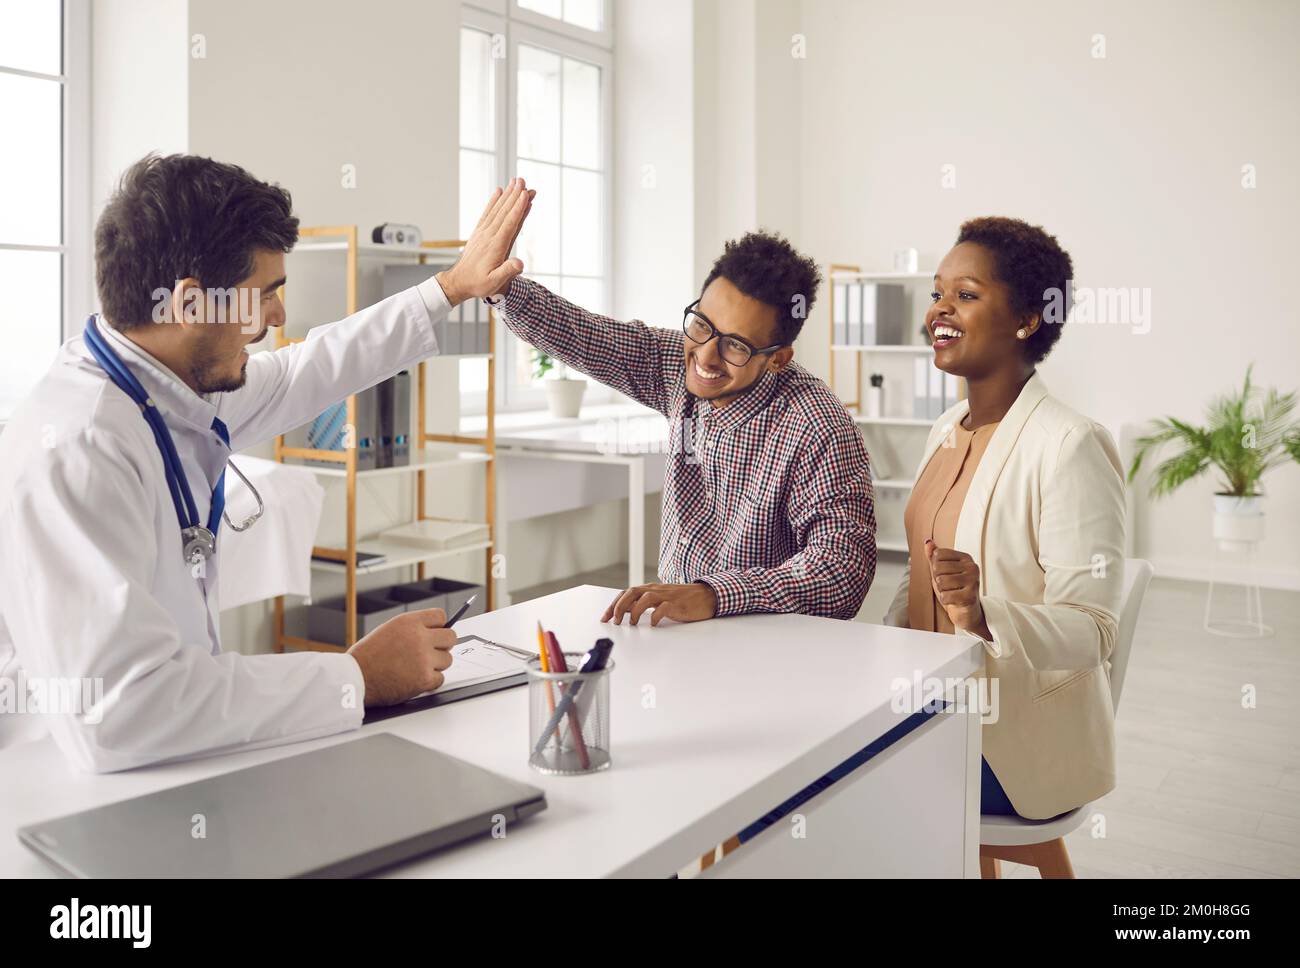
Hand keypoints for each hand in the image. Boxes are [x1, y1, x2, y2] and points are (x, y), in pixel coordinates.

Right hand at [347, 607, 456, 704]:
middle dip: (443, 645)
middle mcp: (419, 637)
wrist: (354, 679)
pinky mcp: (424, 679)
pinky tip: (415, 680)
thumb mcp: (388, 630)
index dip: (439, 626)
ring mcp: (423, 659)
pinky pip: (440, 679)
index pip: (441, 616)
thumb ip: (412, 629)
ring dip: (436, 665)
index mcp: (409, 622)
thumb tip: (435, 631)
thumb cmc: (367, 657)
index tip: (436, 633)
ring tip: (417, 668)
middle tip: (433, 652)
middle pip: (450, 637)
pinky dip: (430, 682)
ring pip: (447, 659)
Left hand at [436, 178, 535, 305]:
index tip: (526, 194)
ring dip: (507, 195)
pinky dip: (494, 201)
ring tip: (515, 181)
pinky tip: (499, 192)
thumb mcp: (494, 283)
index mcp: (495, 246)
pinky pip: (488, 213)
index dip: (518, 208)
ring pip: (497, 209)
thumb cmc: (478, 284)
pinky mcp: (479, 232)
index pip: (509, 223)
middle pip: (505, 212)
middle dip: (515, 196)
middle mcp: (489, 235)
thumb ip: (507, 272)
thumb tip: (520, 264)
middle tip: (523, 180)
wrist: (459, 282)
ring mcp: (483, 232)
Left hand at [602, 582, 717, 625]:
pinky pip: (664, 608)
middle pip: (632, 592)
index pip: (627, 593)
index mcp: (650, 589)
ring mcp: (667, 596)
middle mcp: (656, 590)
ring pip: (645, 597)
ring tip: (630, 623)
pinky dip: (656, 616)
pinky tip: (653, 624)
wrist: (706, 596)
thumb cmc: (682, 599)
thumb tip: (626, 611)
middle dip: (619, 606)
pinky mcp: (678, 604)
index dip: (614, 604)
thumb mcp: (660, 599)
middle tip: (614, 621)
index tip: (605, 617)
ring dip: (635, 610)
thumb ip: (644, 603)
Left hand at [924, 539, 989, 637]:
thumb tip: (927, 542)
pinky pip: (945, 596)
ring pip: (941, 582)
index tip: (946, 574)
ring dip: (942, 590)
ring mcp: (973, 581)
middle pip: (937, 568)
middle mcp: (972, 567)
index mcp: (965, 558)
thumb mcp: (942, 571)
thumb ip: (934, 556)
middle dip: (938, 580)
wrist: (967, 611)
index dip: (935, 567)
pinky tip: (954, 600)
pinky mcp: (971, 596)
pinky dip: (946, 600)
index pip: (937, 554)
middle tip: (949, 586)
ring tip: (952, 592)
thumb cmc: (955, 589)